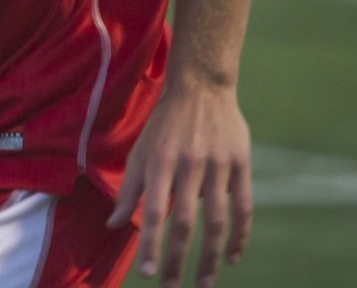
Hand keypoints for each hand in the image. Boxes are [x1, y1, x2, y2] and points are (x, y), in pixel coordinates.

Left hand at [109, 82, 251, 287]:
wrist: (201, 88)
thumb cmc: (163, 124)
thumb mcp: (140, 151)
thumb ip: (129, 189)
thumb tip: (113, 225)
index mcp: (160, 161)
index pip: (152, 211)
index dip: (149, 244)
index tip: (146, 273)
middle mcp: (188, 164)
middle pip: (185, 222)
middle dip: (177, 260)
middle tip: (170, 287)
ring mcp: (218, 165)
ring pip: (217, 221)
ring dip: (210, 257)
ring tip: (203, 282)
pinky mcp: (241, 164)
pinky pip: (243, 208)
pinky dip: (239, 236)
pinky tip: (230, 257)